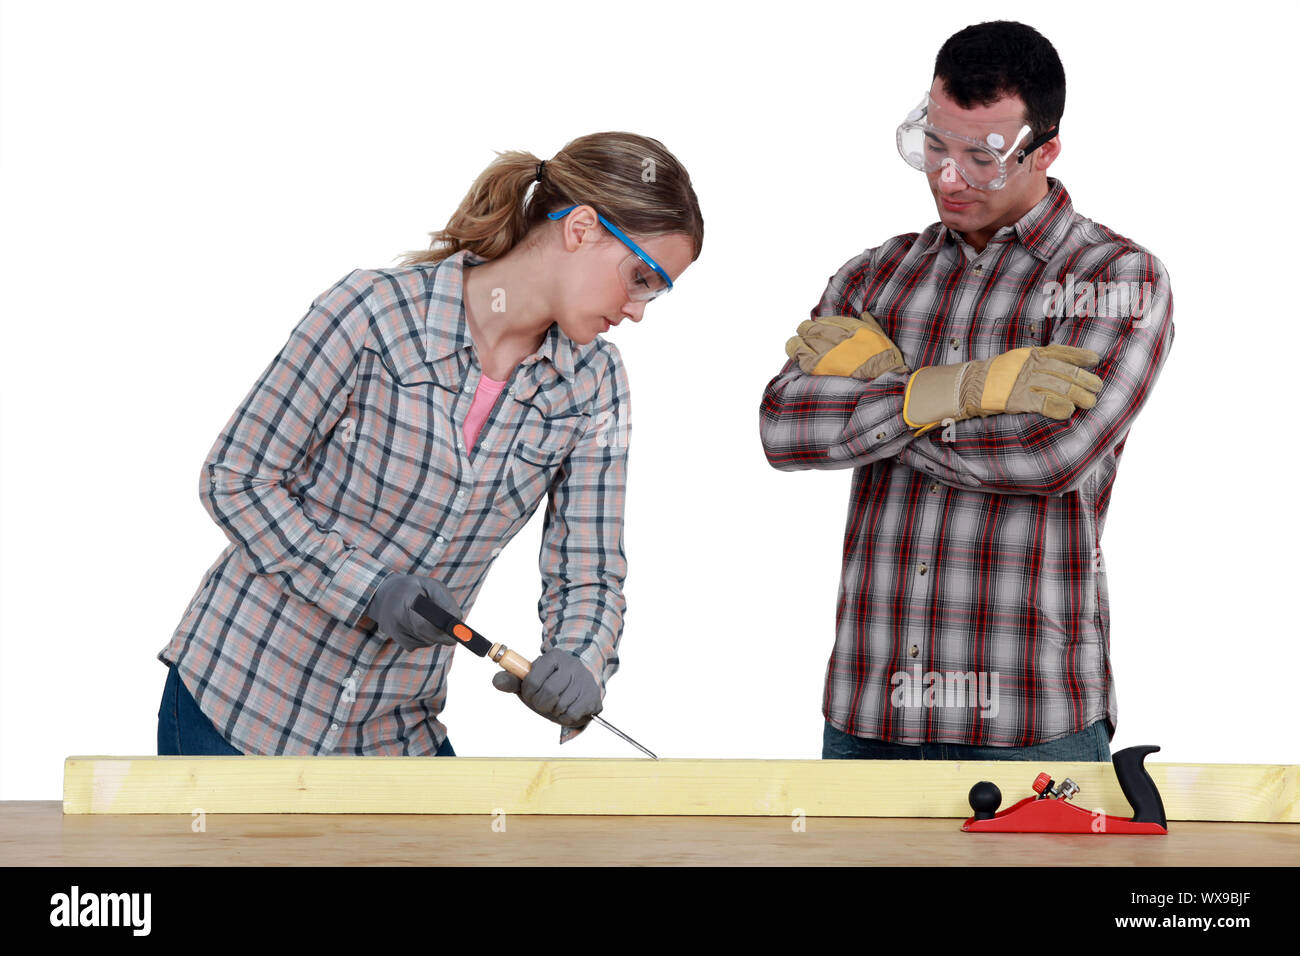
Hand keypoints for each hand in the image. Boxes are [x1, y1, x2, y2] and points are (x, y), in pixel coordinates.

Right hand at [365, 573, 462, 651]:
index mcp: (404, 603)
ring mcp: (396, 633)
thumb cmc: (414, 588)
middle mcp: (397, 620)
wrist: (384, 595)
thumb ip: (445, 601)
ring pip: (428, 641)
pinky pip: (421, 644)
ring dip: (435, 633)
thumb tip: (457, 621)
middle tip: (451, 625)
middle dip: (444, 633)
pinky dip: (426, 636)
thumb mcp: (431, 585)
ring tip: (427, 615)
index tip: (455, 631)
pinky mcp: (399, 641)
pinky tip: (419, 623)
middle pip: (429, 636)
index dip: (441, 631)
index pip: (423, 624)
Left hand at [491, 648, 601, 727]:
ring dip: (554, 711)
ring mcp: (584, 679)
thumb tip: (496, 681)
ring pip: (561, 704)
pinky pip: (573, 713)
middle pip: (548, 692)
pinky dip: (565, 718)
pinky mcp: (593, 695)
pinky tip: (567, 709)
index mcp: (553, 657)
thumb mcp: (532, 678)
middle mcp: (571, 665)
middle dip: (541, 703)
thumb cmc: (551, 681)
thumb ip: (513, 680)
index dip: (528, 692)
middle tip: (543, 703)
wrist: (582, 680)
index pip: (533, 679)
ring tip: (557, 704)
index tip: (531, 694)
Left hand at [785, 312, 909, 379]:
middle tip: (806, 337)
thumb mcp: (882, 338)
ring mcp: (825, 351)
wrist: (881, 382)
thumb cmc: (885, 364)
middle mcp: (836, 337)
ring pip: (801, 340)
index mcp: (851, 329)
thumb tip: (864, 314)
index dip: (821, 324)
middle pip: (810, 328)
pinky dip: (797, 353)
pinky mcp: (817, 366)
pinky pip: (799, 354)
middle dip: (806, 331)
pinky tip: (798, 355)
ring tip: (798, 345)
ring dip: (798, 342)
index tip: (819, 328)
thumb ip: (870, 324)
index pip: (827, 320)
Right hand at [903, 344, 1101, 435]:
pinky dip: (1058, 407)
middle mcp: (1029, 365)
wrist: (967, 386)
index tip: (1095, 360)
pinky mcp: (1017, 399)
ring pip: (1059, 387)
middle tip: (1097, 388)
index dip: (1080, 355)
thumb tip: (1059, 370)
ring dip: (1078, 395)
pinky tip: (1068, 412)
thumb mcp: (1016, 362)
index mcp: (1030, 354)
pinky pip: (1043, 403)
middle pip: (1065, 371)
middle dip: (1084, 380)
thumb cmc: (993, 377)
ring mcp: (1023, 381)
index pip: (1061, 351)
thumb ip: (1036, 363)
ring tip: (1090, 402)